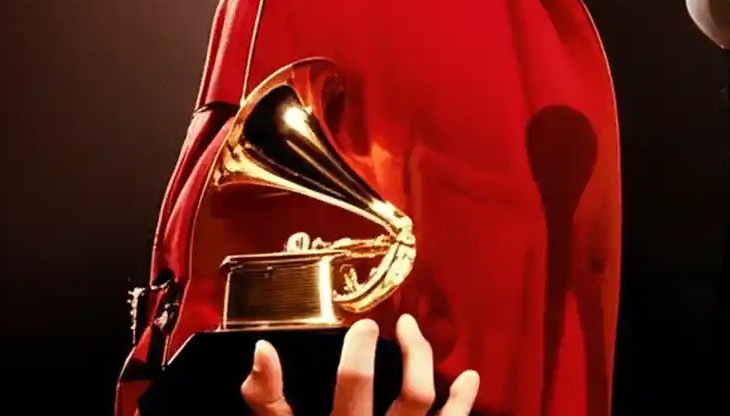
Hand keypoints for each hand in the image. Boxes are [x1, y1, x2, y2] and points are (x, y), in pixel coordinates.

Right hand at [240, 314, 480, 415]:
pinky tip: (468, 380)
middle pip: (414, 394)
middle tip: (406, 323)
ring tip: (455, 362)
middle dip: (416, 352)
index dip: (360, 347)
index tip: (367, 324)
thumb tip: (262, 349)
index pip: (354, 382)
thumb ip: (268, 400)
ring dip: (455, 387)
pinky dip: (461, 407)